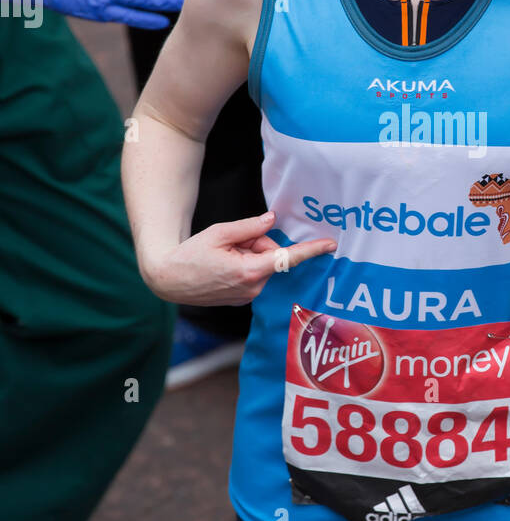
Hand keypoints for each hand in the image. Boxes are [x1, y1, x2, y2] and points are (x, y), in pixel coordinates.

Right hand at [143, 211, 336, 305]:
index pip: (287, 258)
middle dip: (258, 244)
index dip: (311, 250)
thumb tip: (272, 220)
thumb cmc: (190, 255)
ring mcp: (248, 296)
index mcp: (249, 271)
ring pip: (263, 266)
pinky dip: (244, 266)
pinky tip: (222, 266)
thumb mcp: (219, 233)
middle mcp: (253, 288)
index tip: (331, 245)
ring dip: (249, 255)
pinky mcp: (242, 299)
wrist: (168, 280)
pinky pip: (254, 276)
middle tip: (232, 243)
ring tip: (223, 256)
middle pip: (272, 256)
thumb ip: (249, 227)